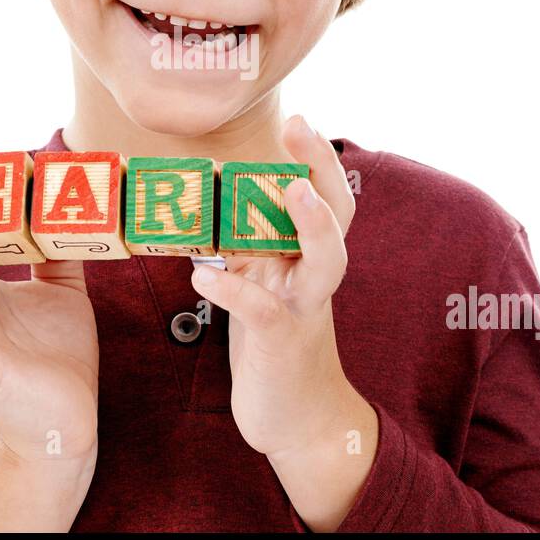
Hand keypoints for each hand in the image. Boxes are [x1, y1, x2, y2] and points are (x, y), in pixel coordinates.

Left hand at [192, 114, 361, 459]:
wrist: (297, 419)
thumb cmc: (271, 339)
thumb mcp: (259, 279)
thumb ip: (244, 241)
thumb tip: (207, 193)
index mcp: (307, 255)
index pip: (325, 197)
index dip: (317, 159)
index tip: (299, 120)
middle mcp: (314, 275)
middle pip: (337, 214)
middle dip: (323, 168)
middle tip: (300, 126)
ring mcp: (303, 308)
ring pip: (325, 261)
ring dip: (312, 224)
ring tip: (291, 189)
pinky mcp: (280, 343)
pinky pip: (264, 311)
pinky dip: (235, 290)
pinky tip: (202, 273)